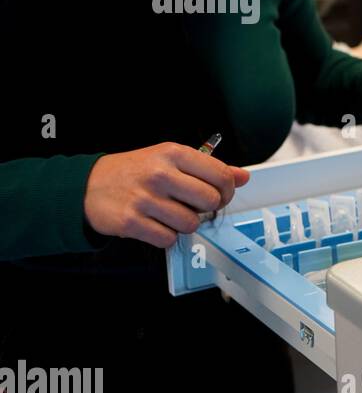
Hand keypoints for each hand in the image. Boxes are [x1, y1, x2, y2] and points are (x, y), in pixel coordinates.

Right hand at [84, 144, 249, 248]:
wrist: (88, 185)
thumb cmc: (135, 171)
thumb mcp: (170, 159)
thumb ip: (208, 168)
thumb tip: (243, 176)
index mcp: (173, 154)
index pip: (222, 176)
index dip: (227, 191)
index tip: (219, 195)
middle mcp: (160, 174)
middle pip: (210, 202)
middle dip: (206, 209)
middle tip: (193, 206)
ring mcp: (145, 198)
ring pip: (190, 224)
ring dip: (184, 224)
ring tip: (170, 214)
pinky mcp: (131, 221)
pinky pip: (168, 239)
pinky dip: (165, 236)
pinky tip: (155, 224)